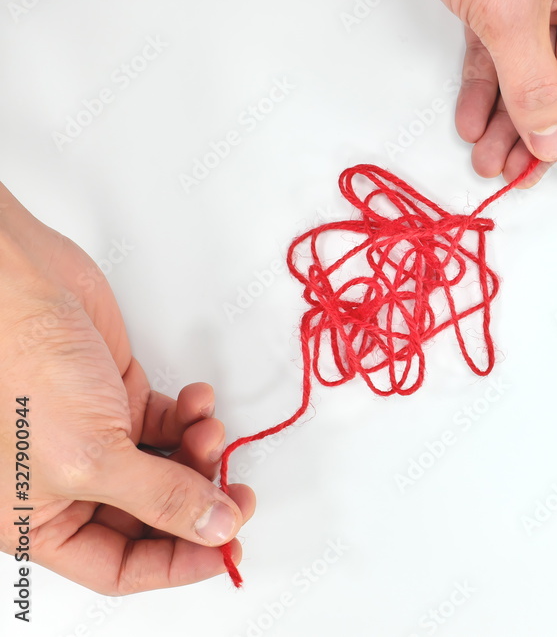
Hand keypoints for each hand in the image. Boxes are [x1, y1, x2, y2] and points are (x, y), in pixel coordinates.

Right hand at [0, 182, 254, 594]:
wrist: (18, 285)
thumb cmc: (21, 369)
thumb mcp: (92, 457)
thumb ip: (161, 500)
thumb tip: (215, 531)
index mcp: (38, 521)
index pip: (120, 567)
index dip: (177, 564)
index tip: (228, 547)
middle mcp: (67, 486)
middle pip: (151, 519)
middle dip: (198, 503)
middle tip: (238, 493)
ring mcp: (96, 440)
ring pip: (168, 470)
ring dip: (199, 455)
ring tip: (208, 430)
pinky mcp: (118, 398)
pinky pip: (169, 426)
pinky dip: (192, 418)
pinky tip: (197, 402)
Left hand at [421, 0, 556, 186]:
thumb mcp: (511, 11)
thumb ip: (535, 82)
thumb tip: (552, 139)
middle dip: (544, 128)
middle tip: (520, 172)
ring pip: (534, 71)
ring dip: (511, 119)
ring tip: (488, 161)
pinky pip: (499, 53)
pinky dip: (485, 88)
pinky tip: (472, 122)